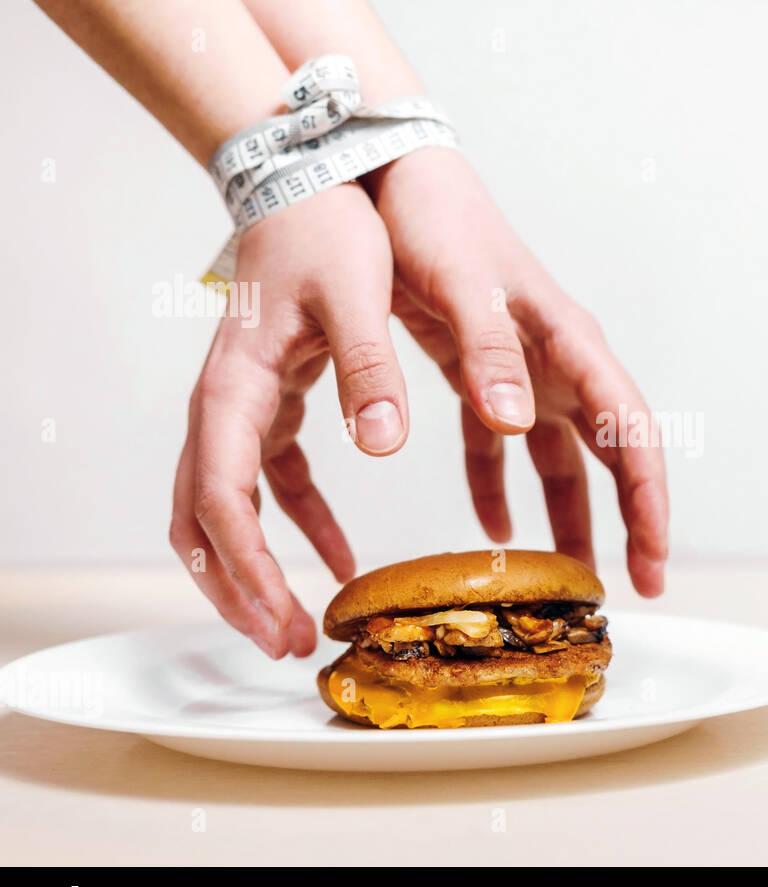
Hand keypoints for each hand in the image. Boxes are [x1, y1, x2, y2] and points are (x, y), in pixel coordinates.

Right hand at [170, 184, 404, 657]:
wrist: (308, 182)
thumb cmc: (326, 231)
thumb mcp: (359, 294)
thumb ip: (371, 368)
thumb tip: (384, 445)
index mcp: (236, 388)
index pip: (225, 502)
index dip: (249, 572)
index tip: (282, 622)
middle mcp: (223, 405)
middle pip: (203, 522)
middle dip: (236, 591)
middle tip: (284, 644)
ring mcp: (242, 407)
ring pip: (223, 510)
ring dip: (253, 570)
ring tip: (298, 622)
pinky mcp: (270, 402)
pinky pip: (269, 481)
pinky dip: (295, 524)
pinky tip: (339, 552)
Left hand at [367, 149, 668, 595]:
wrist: (396, 181)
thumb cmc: (437, 222)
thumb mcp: (461, 283)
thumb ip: (490, 350)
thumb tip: (519, 423)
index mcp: (569, 343)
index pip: (630, 434)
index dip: (648, 500)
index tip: (654, 560)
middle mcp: (560, 363)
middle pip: (614, 455)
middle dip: (631, 521)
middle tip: (640, 587)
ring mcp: (526, 373)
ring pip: (562, 461)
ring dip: (568, 519)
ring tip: (568, 581)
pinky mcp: (485, 376)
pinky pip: (501, 449)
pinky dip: (498, 489)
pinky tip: (491, 530)